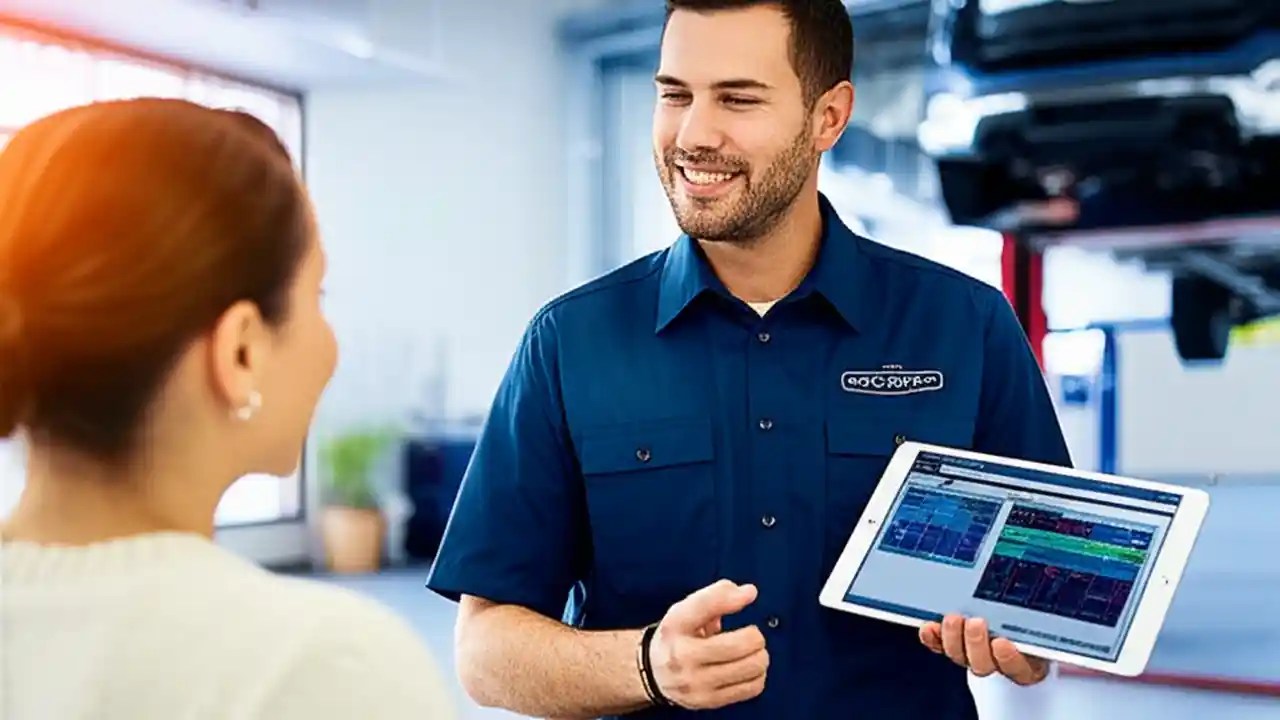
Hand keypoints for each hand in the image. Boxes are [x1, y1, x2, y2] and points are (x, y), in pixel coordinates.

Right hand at [647, 579, 768, 709]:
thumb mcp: (685, 610)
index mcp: (675, 625)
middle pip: (737, 645)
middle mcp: (682, 655)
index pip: (705, 606)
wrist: (653, 672)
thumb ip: (715, 598)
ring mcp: (695, 682)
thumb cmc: (676, 637)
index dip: (733, 598)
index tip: (749, 594)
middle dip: (755, 637)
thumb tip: (749, 592)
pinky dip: (758, 677)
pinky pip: (750, 688)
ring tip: (753, 653)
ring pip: (749, 668)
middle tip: (753, 636)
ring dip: (760, 657)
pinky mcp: (707, 701)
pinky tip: (749, 670)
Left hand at [919, 614, 1049, 685]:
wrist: (1017, 619)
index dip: (1009, 659)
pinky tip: (929, 627)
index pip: (1019, 668)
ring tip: (955, 618)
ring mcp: (972, 653)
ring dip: (953, 638)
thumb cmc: (1036, 617)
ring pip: (958, 656)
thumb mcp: (1047, 614)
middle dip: (977, 644)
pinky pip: (939, 646)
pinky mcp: (953, 642)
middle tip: (976, 622)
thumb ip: (1051, 604)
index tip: (1004, 643)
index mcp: (1028, 660)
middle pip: (982, 664)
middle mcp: (997, 660)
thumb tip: (1069, 575)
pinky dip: (932, 638)